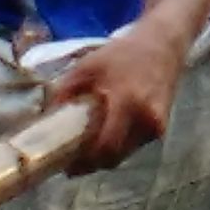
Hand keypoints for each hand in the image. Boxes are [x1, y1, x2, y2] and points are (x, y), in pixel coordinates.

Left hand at [46, 25, 186, 173]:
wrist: (163, 44)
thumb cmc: (123, 54)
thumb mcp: (88, 66)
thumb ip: (66, 92)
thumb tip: (46, 119)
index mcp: (127, 101)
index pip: (106, 145)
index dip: (85, 161)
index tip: (66, 165)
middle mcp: (145, 118)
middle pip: (114, 157)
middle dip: (92, 163)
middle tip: (72, 162)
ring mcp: (155, 125)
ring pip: (124, 154)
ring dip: (105, 156)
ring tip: (87, 147)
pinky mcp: (160, 128)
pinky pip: (133, 146)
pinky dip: (118, 146)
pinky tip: (107, 134)